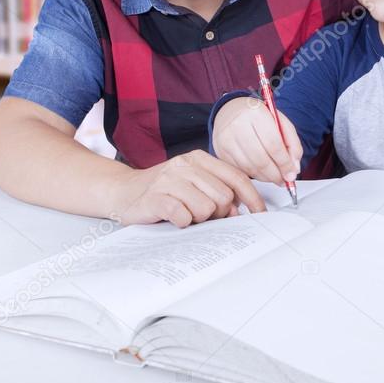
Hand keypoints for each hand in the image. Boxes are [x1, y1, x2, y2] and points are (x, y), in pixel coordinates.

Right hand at [110, 150, 266, 227]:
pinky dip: (182, 223)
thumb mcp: (193, 184)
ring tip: (185, 215)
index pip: (236, 177)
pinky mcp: (155, 197)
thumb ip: (217, 191)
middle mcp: (185, 164)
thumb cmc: (164, 192)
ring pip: (206, 208)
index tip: (260, 214)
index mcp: (199, 159)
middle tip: (203, 215)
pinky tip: (174, 219)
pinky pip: (183, 216)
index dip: (252, 198)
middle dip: (219, 213)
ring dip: (199, 219)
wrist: (122, 192)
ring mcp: (169, 180)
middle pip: (224, 197)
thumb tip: (241, 211)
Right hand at [212, 97, 302, 185]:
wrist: (230, 111)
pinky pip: (239, 170)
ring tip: (275, 178)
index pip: (273, 144)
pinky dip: (253, 176)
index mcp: (256, 113)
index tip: (292, 174)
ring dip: (265, 178)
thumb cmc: (258, 117)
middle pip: (260, 159)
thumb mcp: (280, 122)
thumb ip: (292, 143)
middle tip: (284, 181)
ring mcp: (226, 139)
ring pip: (249, 168)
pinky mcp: (219, 151)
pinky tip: (261, 174)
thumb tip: (294, 169)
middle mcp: (238, 125)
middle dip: (275, 175)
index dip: (284, 163)